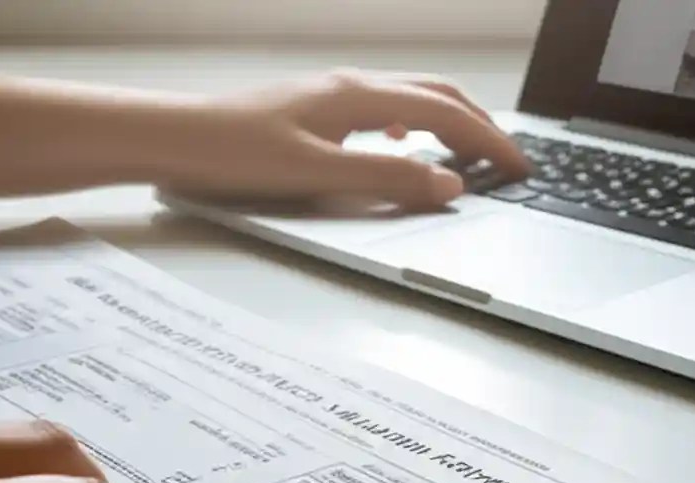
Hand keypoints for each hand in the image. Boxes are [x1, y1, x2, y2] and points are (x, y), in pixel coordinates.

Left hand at [163, 68, 530, 207]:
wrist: (173, 138)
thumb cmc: (234, 154)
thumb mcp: (317, 174)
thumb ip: (386, 180)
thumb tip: (449, 185)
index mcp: (359, 97)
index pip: (446, 114)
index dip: (490, 143)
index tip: (520, 169)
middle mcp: (351, 85)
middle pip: (437, 95)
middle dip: (481, 125)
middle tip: (509, 161)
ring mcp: (331, 93)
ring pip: (411, 96)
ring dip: (450, 120)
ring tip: (470, 152)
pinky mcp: (313, 107)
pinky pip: (381, 106)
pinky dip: (412, 122)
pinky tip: (401, 142)